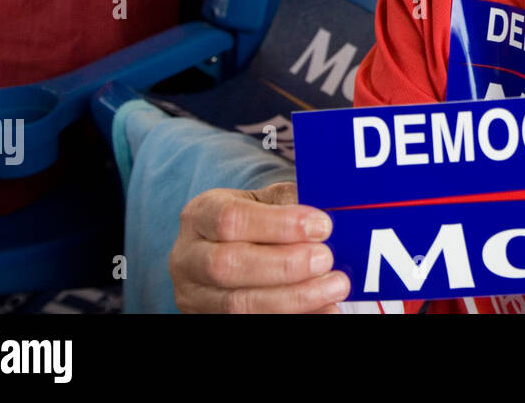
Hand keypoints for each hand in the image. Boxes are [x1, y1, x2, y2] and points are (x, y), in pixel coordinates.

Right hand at [169, 181, 349, 312]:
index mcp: (201, 215)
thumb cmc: (254, 221)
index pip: (231, 219)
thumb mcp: (265, 201)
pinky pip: (251, 323)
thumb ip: (290, 203)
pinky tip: (326, 310)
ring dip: (294, 298)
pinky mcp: (209, 320)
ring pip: (238, 305)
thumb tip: (332, 211)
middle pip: (228, 265)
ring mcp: (195, 296)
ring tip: (335, 287)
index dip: (279, 224)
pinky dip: (296, 317)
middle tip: (327, 259)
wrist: (227, 250)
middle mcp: (189, 257)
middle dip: (285, 265)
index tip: (322, 226)